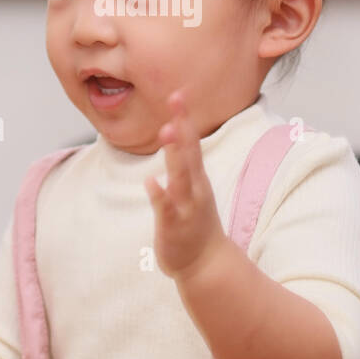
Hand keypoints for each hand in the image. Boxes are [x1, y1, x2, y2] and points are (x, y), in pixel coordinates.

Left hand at [144, 89, 227, 282]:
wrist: (208, 266)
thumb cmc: (195, 223)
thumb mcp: (191, 188)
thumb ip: (184, 162)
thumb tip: (175, 133)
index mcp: (197, 178)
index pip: (191, 142)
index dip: (185, 118)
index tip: (179, 93)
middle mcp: (195, 188)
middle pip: (189, 152)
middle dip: (183, 125)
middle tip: (177, 99)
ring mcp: (186, 206)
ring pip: (180, 177)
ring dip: (175, 155)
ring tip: (167, 131)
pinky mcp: (174, 226)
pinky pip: (167, 209)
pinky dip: (161, 195)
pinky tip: (151, 182)